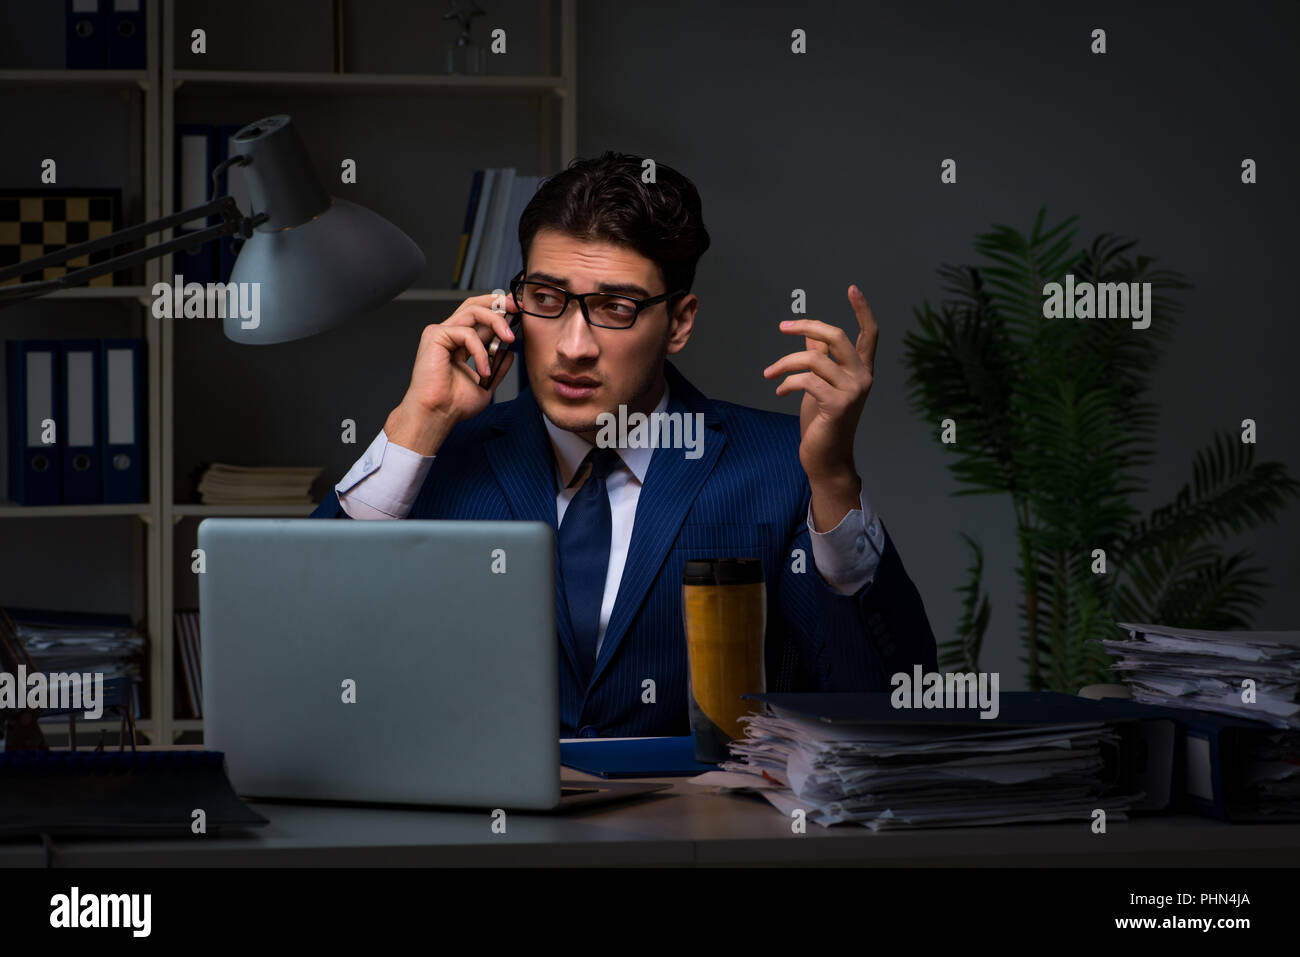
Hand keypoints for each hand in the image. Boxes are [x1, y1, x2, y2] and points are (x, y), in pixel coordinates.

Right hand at [385, 292, 518, 454]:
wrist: (438, 415)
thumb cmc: (454, 404)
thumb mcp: (486, 383)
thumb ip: (497, 366)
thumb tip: (510, 353)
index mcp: (459, 343)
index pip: (479, 317)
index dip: (498, 310)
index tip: (518, 312)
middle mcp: (449, 334)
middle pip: (474, 304)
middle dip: (498, 302)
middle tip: (516, 308)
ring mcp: (441, 333)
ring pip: (473, 311)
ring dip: (496, 322)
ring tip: (509, 337)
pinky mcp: (435, 336)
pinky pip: (467, 334)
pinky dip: (480, 351)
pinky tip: (483, 370)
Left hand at [762, 285, 876, 526]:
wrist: (826, 459)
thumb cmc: (823, 422)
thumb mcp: (820, 385)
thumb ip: (820, 358)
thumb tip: (811, 333)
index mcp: (861, 371)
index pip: (869, 334)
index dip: (862, 310)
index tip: (852, 288)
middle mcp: (863, 378)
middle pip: (838, 337)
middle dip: (808, 326)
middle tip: (783, 327)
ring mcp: (853, 391)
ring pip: (815, 359)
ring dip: (786, 362)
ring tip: (770, 373)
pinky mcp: (838, 405)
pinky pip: (806, 381)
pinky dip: (787, 382)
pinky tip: (779, 390)